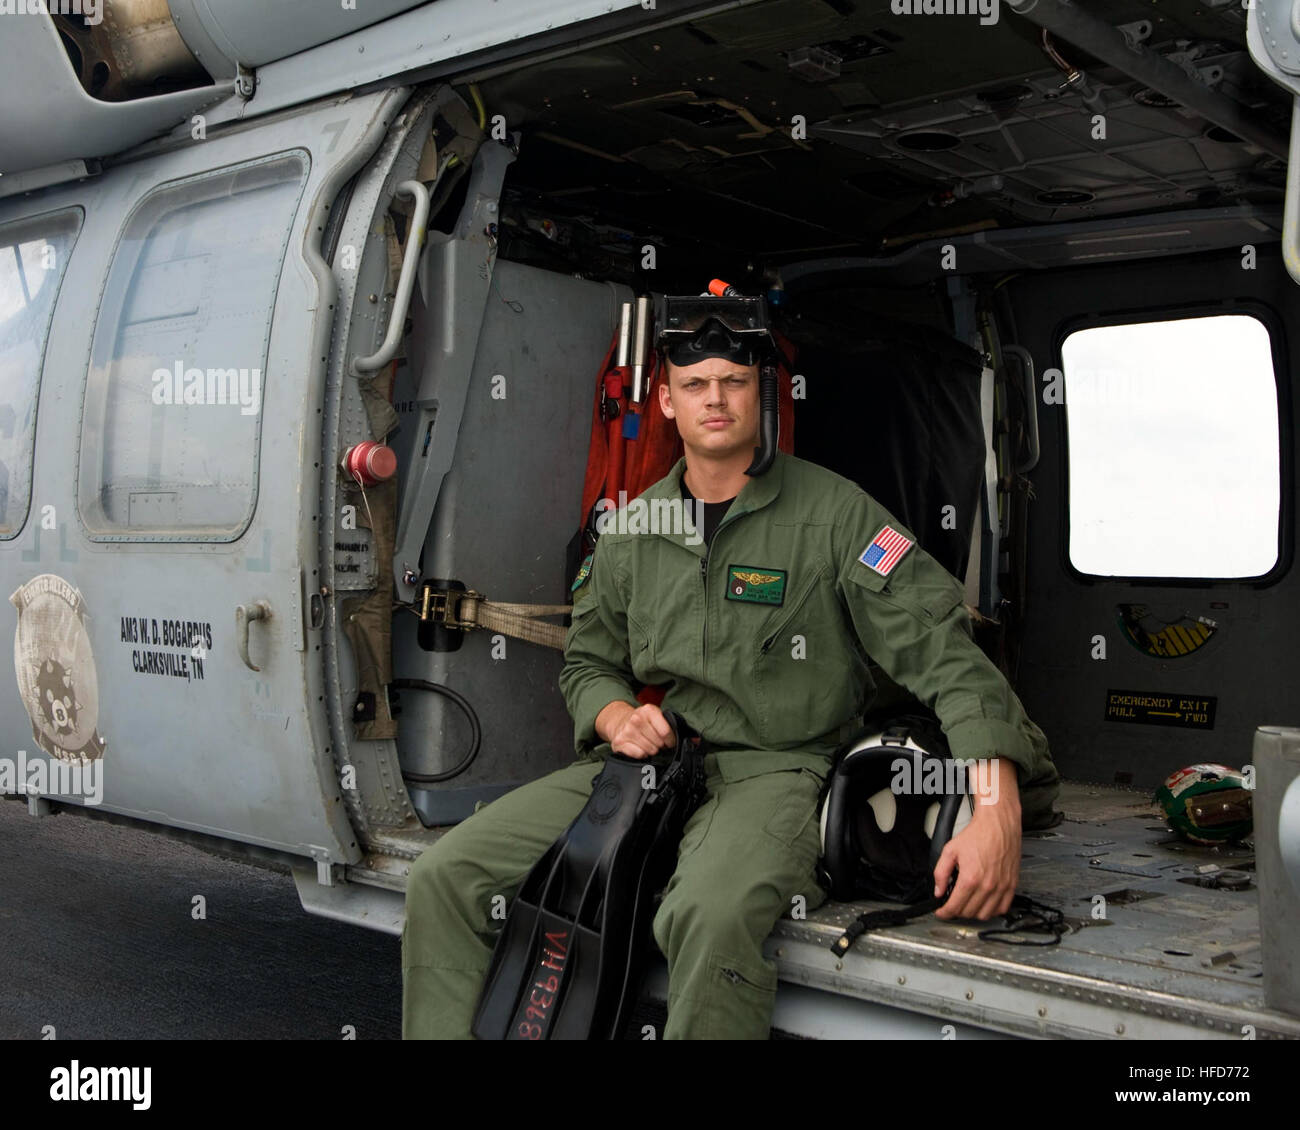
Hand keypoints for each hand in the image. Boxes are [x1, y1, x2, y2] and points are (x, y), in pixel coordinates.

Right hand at [596, 701, 674, 758]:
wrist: (620, 721)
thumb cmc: (642, 721)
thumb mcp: (656, 716)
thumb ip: (670, 724)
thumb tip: (689, 739)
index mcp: (648, 710)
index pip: (665, 732)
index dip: (670, 740)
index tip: (669, 741)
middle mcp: (636, 719)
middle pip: (658, 743)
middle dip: (660, 745)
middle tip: (656, 741)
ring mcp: (627, 731)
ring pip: (650, 750)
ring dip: (651, 750)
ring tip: (648, 743)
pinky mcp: (620, 742)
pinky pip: (639, 754)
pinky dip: (642, 754)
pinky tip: (640, 747)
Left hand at [932, 770, 1020, 920]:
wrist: (998, 824)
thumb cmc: (977, 834)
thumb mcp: (950, 850)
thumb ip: (940, 873)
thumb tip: (939, 890)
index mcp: (970, 878)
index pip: (955, 907)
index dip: (945, 913)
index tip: (941, 912)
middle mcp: (987, 886)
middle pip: (969, 913)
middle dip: (957, 911)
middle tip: (952, 904)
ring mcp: (1002, 887)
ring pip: (985, 914)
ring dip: (973, 913)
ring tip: (967, 904)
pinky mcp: (1012, 885)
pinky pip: (1002, 908)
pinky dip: (992, 910)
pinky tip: (984, 903)